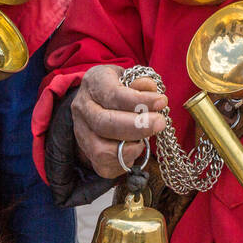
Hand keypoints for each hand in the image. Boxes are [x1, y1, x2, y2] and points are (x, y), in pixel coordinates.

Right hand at [71, 64, 167, 179]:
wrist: (99, 101)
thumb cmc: (120, 87)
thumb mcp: (130, 76)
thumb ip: (141, 82)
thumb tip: (150, 89)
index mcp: (94, 83)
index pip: (114, 94)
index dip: (139, 101)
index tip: (161, 102)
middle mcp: (82, 107)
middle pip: (105, 123)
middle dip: (136, 127)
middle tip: (159, 123)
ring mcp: (81, 132)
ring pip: (101, 150)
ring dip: (129, 149)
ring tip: (144, 141)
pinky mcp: (86, 152)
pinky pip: (103, 166)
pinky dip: (124, 161)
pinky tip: (134, 149)